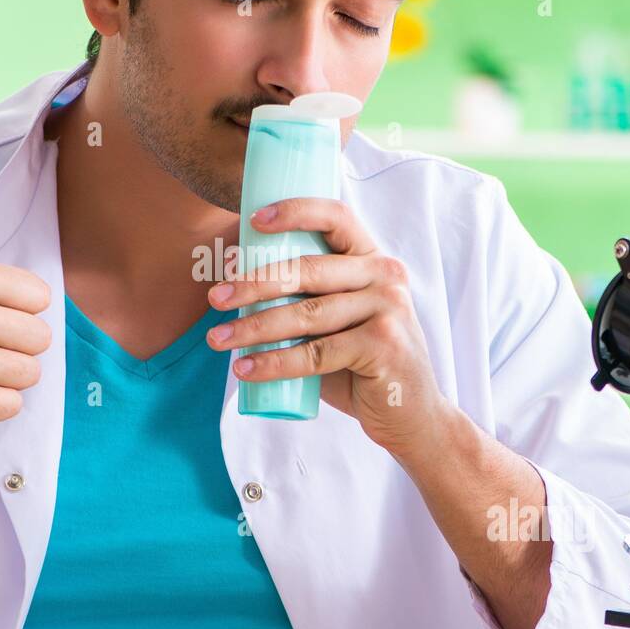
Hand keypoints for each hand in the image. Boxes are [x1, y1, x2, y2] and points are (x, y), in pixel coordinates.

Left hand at [205, 197, 448, 456]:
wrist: (414, 416)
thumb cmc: (365, 365)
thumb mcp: (340, 323)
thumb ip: (306, 301)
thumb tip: (236, 285)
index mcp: (374, 260)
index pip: (336, 217)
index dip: (295, 212)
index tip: (253, 221)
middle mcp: (386, 276)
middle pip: (307, 269)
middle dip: (254, 284)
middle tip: (216, 297)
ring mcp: (388, 310)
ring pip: (305, 314)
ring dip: (253, 327)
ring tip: (217, 339)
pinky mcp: (382, 347)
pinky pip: (314, 354)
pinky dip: (273, 363)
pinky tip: (245, 368)